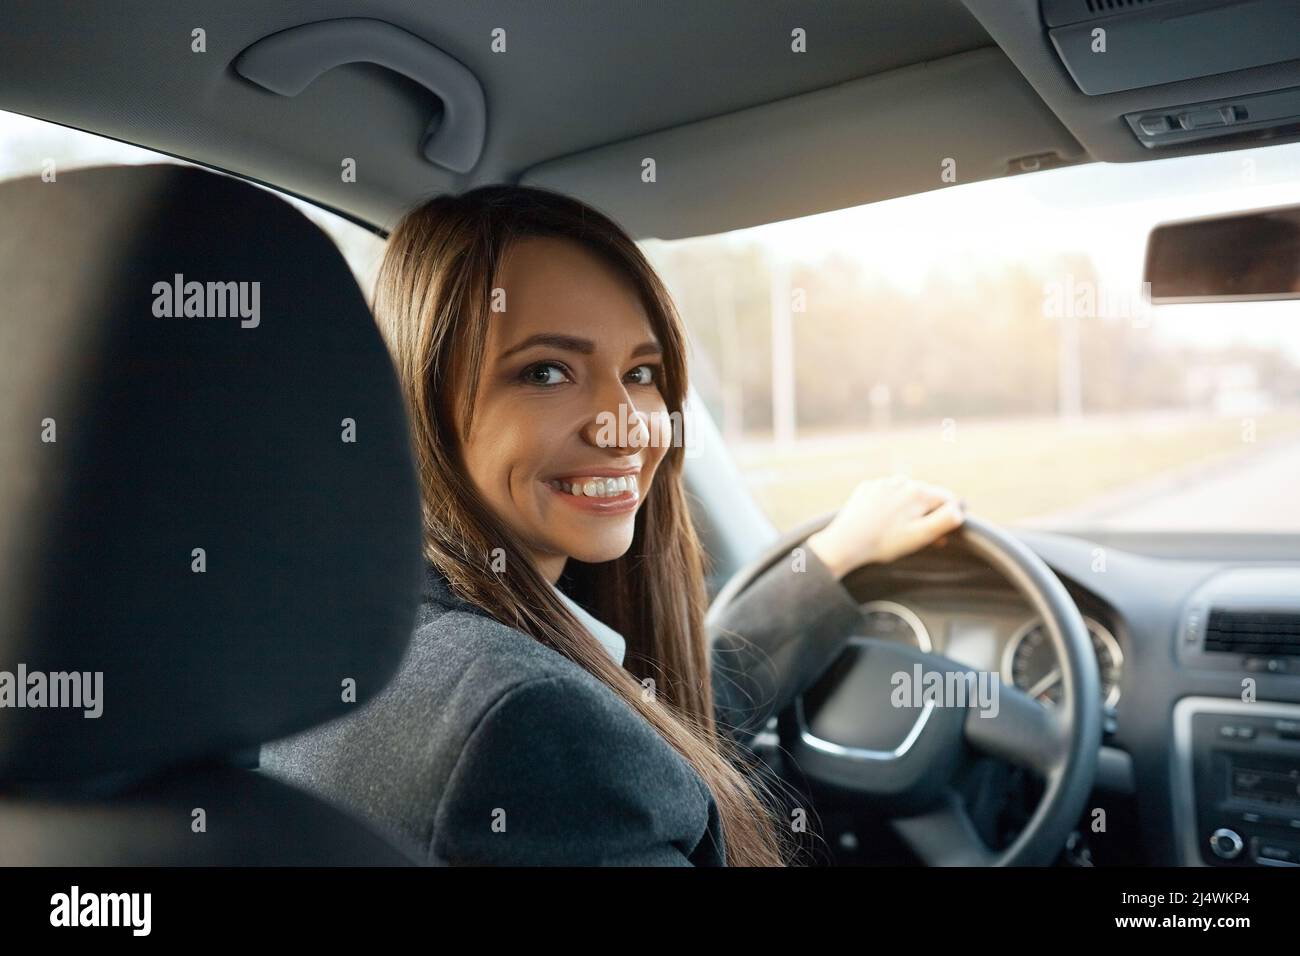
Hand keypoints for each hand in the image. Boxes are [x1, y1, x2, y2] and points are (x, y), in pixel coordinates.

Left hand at [807, 474, 964, 578]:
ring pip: (905, 494)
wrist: (846, 542)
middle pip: (925, 496)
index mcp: (918, 492)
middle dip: (927, 514)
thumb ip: (945, 520)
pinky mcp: (866, 489)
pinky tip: (881, 522)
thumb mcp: (921, 535)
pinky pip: (886, 495)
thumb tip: (958, 509)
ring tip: (898, 531)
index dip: (948, 517)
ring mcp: (882, 483)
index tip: (942, 535)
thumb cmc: (885, 542)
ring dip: (908, 509)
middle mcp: (901, 482)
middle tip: (919, 538)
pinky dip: (888, 506)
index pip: (946, 499)